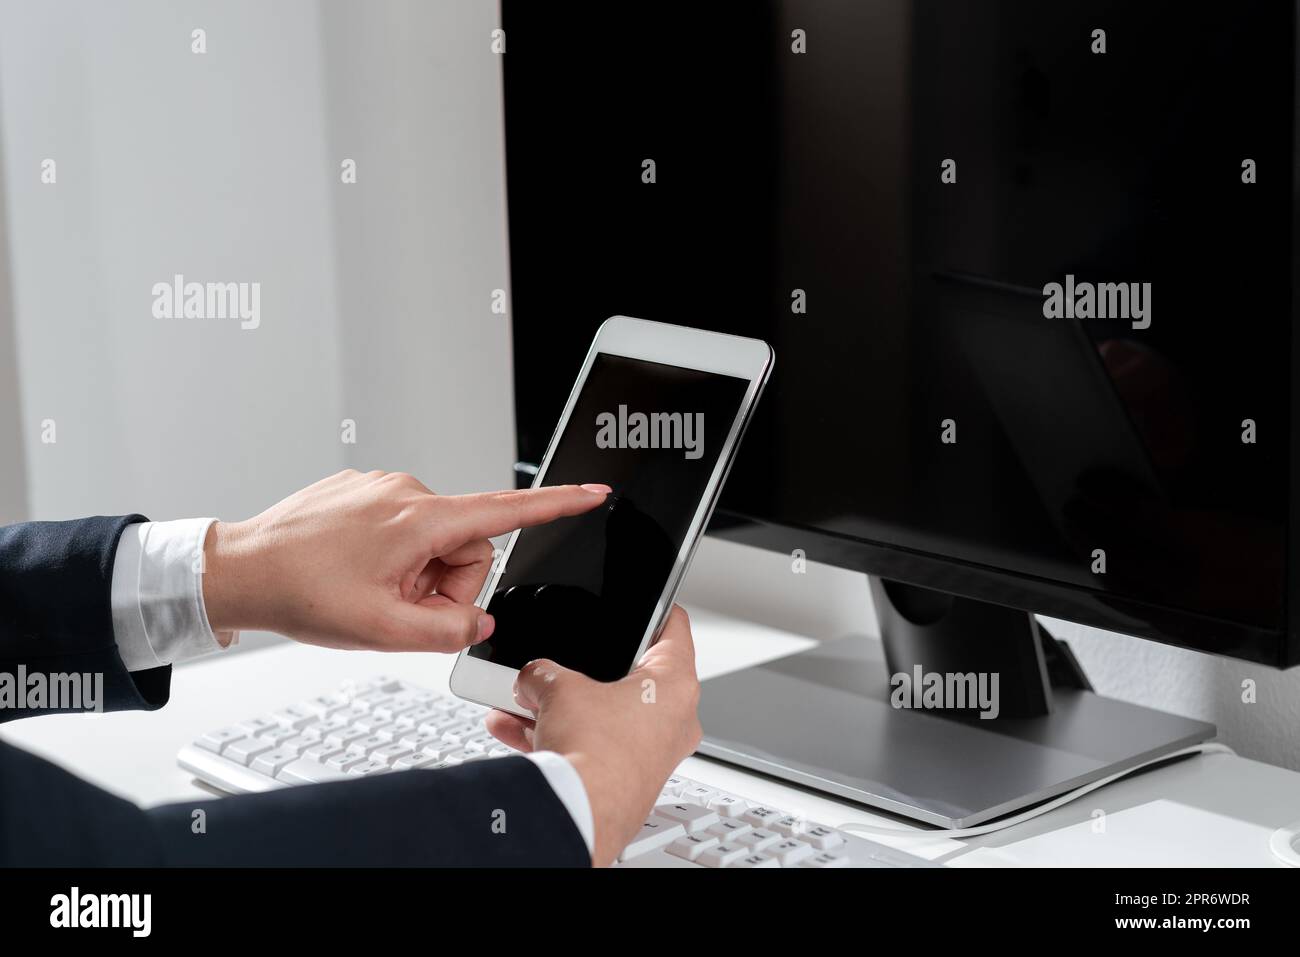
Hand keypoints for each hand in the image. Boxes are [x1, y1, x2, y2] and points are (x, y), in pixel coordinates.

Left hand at [200, 469, 610, 651]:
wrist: (238, 570)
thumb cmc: (300, 592)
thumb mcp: (383, 630)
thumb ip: (448, 630)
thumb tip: (477, 620)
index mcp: (420, 519)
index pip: (507, 511)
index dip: (558, 504)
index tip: (594, 493)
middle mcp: (406, 492)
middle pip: (466, 544)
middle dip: (446, 582)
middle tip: (401, 606)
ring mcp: (382, 488)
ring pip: (432, 539)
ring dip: (416, 572)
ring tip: (371, 588)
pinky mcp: (363, 490)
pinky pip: (402, 527)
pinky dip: (392, 556)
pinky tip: (354, 570)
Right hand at [485, 605, 702, 866]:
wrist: (580, 813)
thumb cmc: (594, 751)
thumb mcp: (558, 686)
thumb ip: (544, 671)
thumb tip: (533, 679)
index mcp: (676, 684)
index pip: (673, 627)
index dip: (655, 608)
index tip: (646, 601)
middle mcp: (675, 719)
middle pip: (631, 676)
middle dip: (587, 670)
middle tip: (562, 660)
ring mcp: (653, 753)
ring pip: (606, 715)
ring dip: (563, 707)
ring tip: (524, 700)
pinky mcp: (628, 780)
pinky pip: (592, 746)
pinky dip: (559, 736)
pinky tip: (516, 730)